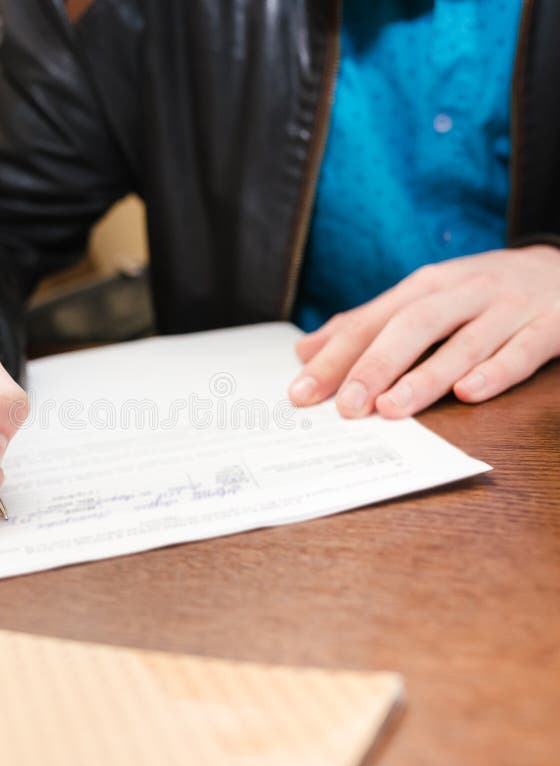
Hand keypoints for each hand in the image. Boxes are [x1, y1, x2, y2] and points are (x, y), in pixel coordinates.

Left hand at [288, 246, 559, 417]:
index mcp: (424, 287)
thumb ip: (366, 325)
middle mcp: (461, 292)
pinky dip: (495, 372)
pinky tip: (468, 394)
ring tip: (392, 407)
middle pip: (410, 326)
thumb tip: (306, 352)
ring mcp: (505, 309)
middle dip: (374, 365)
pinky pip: (521, 350)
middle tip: (346, 407)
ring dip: (426, 376)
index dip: (334, 357)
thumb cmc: (476, 294)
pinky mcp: (549, 326)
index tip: (301, 392)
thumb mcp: (421, 299)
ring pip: (463, 341)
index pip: (370, 322)